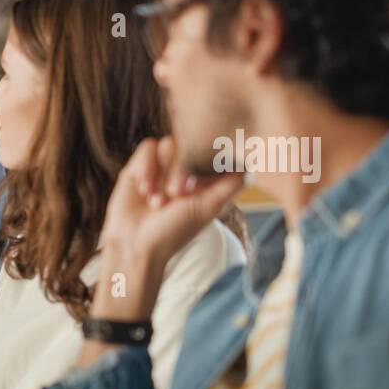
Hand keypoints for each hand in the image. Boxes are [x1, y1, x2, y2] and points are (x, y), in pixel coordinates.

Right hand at [99, 136, 243, 280]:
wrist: (135, 244)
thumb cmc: (173, 232)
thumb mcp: (209, 207)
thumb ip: (232, 184)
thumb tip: (252, 159)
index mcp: (205, 179)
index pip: (213, 150)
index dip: (205, 164)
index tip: (196, 188)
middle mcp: (184, 170)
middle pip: (190, 145)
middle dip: (180, 172)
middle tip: (175, 196)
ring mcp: (163, 166)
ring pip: (169, 144)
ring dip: (162, 173)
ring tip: (156, 200)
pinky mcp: (141, 165)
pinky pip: (149, 147)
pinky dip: (146, 167)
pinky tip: (143, 189)